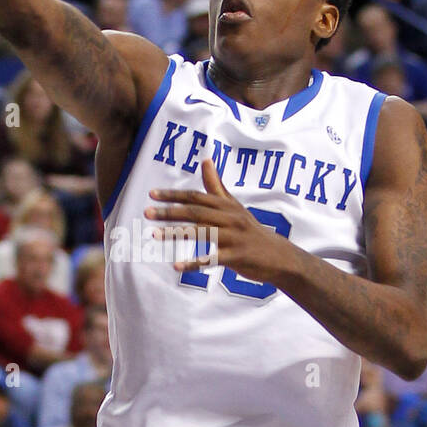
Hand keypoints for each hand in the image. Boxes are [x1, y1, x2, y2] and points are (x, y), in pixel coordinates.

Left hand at [146, 159, 285, 283]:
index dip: (174, 195)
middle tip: (146, 213)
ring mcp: (235, 237)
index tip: (152, 194)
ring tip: (154, 235)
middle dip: (170, 212)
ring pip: (202, 233)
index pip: (196, 197)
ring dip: (176, 233)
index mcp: (227, 205)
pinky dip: (194, 263)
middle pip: (196, 212)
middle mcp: (230, 218)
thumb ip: (216, 186)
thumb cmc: (251, 230)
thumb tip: (206, 159)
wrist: (280, 257)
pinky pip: (213, 259)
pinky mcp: (238, 256)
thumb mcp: (235, 206)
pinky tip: (176, 266)